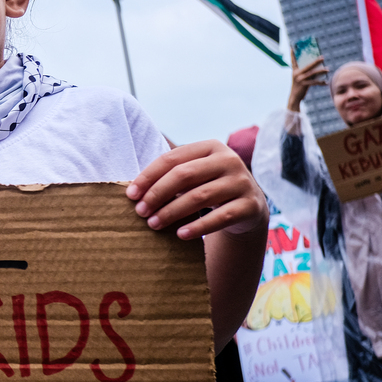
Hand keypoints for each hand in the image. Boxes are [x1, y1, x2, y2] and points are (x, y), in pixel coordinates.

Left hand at [126, 140, 268, 239]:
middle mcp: (229, 160)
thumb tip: (133, 191)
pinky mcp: (251, 205)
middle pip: (184, 175)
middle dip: (158, 194)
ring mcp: (242, 182)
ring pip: (200, 196)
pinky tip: (180, 234)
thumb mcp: (194, 176)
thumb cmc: (209, 188)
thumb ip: (170, 175)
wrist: (248, 208)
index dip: (148, 176)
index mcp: (210, 147)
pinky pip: (221, 217)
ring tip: (153, 224)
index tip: (130, 195)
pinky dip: (198, 227)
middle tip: (140, 212)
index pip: (172, 158)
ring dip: (172, 212)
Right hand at [288, 51, 326, 112]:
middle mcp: (296, 74)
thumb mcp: (301, 78)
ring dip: (321, 71)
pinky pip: (314, 82)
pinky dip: (321, 82)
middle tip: (322, 57)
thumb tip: (319, 69)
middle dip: (316, 61)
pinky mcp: (304, 85)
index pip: (293, 61)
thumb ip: (307, 73)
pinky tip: (325, 82)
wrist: (294, 97)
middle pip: (308, 66)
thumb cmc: (299, 87)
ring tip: (327, 69)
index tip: (292, 47)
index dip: (292, 54)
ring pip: (312, 73)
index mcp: (294, 71)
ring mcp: (300, 79)